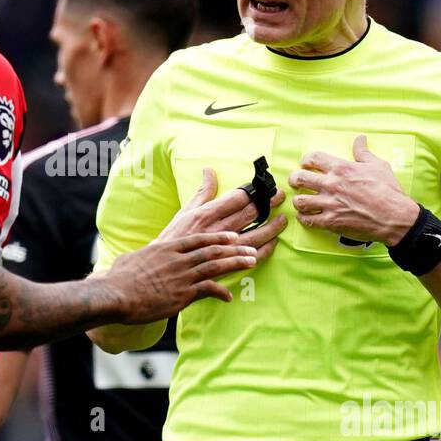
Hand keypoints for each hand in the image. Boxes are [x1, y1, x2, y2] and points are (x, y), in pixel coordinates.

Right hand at [106, 230, 257, 323]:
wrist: (116, 294)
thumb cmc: (119, 278)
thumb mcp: (132, 259)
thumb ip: (144, 256)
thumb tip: (142, 256)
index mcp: (167, 248)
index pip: (198, 239)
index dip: (217, 236)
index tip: (231, 235)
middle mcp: (178, 259)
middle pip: (212, 250)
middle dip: (234, 248)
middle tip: (250, 248)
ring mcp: (182, 276)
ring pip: (215, 266)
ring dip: (235, 263)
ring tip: (251, 262)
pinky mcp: (182, 294)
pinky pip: (207, 290)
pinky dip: (220, 292)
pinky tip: (229, 296)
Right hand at [158, 167, 287, 261]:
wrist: (158, 270)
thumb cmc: (170, 240)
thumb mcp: (184, 212)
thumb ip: (201, 193)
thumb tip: (209, 171)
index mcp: (205, 214)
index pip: (237, 198)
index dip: (256, 191)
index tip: (267, 187)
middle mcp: (215, 231)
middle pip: (250, 214)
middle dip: (269, 204)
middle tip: (281, 197)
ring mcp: (220, 249)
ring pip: (253, 238)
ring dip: (271, 229)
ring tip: (282, 222)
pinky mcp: (223, 265)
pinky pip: (248, 260)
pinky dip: (263, 252)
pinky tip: (270, 246)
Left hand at [288, 134, 417, 244]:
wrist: (394, 217)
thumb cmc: (388, 191)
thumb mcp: (378, 165)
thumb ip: (363, 152)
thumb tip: (360, 139)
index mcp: (341, 168)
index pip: (313, 158)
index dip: (306, 160)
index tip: (306, 164)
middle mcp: (331, 184)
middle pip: (299, 178)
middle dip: (294, 179)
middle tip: (296, 181)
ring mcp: (329, 204)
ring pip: (300, 201)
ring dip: (298, 200)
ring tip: (302, 200)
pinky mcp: (330, 222)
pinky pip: (307, 220)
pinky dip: (304, 218)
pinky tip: (307, 216)